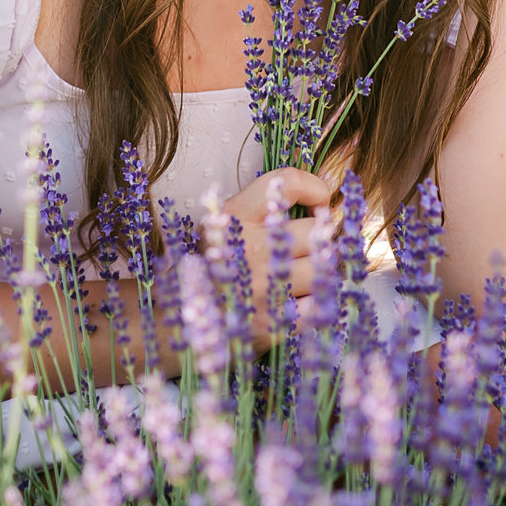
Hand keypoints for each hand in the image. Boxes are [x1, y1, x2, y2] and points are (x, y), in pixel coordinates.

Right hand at [206, 167, 337, 342]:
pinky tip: (300, 300)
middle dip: (318, 238)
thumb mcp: (218, 227)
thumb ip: (259, 209)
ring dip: (320, 270)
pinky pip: (321, 302)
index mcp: (233, 217)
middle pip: (315, 230)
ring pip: (323, 267)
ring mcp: (265, 286)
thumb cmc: (208, 270)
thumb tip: (321, 197)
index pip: (287, 183)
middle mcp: (250, 248)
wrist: (182, 323)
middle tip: (308, 247)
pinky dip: (317, 301)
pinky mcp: (277, 321)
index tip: (319, 201)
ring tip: (304, 275)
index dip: (314, 188)